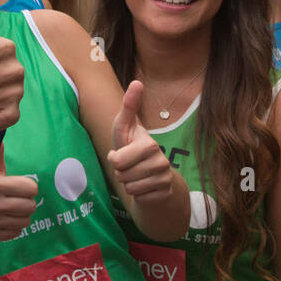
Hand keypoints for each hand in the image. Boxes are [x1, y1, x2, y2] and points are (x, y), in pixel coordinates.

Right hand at [0, 149, 37, 241]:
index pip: (31, 188)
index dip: (26, 187)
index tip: (17, 186)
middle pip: (31, 206)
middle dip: (24, 202)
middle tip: (12, 199)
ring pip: (25, 221)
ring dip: (18, 216)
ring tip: (6, 209)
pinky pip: (16, 232)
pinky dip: (11, 227)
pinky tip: (0, 220)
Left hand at [108, 81, 176, 202]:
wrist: (152, 172)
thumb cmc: (132, 146)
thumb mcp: (125, 127)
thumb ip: (129, 106)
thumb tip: (137, 82)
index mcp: (150, 145)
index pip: (118, 160)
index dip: (114, 159)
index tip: (121, 152)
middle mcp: (162, 161)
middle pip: (122, 175)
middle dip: (120, 171)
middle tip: (129, 165)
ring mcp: (166, 179)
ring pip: (130, 187)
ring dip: (127, 182)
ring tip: (135, 174)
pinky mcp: (166, 193)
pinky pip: (139, 198)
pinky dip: (137, 194)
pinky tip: (144, 185)